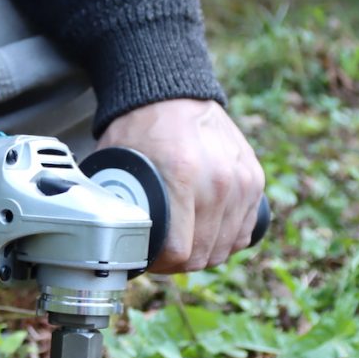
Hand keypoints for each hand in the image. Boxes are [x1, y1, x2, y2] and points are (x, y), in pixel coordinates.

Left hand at [96, 99, 264, 273]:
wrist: (173, 93)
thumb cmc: (142, 127)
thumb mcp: (118, 162)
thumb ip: (114, 199)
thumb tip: (103, 237)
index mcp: (182, 175)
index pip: (180, 250)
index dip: (160, 264)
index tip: (149, 259)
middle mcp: (219, 180)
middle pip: (204, 254)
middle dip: (179, 263)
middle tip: (163, 255)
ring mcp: (242, 180)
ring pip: (226, 247)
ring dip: (203, 253)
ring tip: (184, 244)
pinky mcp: (255, 179)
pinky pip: (244, 231)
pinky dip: (226, 239)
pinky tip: (207, 233)